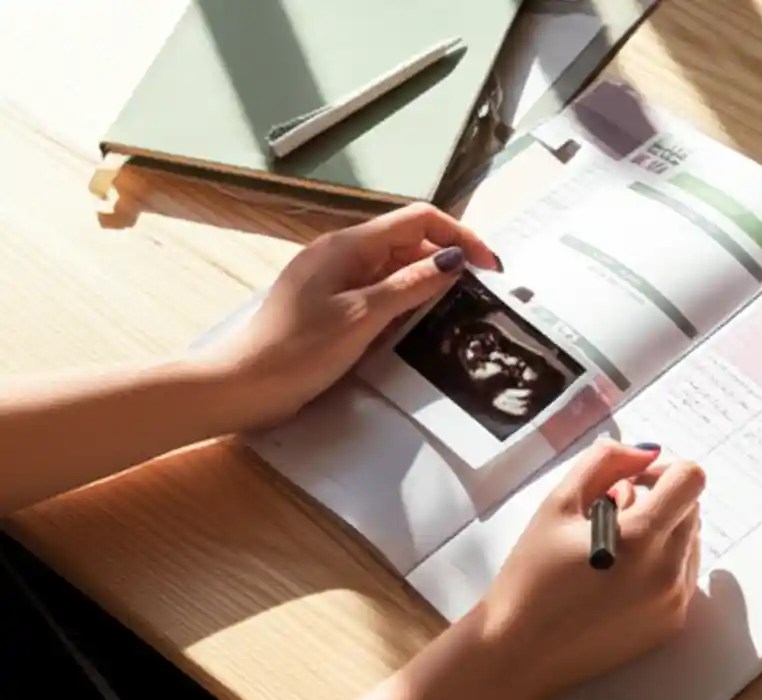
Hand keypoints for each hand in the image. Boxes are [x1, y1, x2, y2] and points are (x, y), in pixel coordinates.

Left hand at [196, 203, 497, 428]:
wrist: (240, 385)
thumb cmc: (298, 350)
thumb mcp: (362, 316)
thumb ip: (410, 285)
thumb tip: (453, 261)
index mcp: (349, 245)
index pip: (418, 220)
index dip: (459, 237)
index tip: (488, 267)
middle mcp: (343, 253)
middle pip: (409, 242)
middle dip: (447, 261)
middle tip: (478, 296)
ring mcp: (334, 278)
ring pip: (395, 268)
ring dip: (426, 283)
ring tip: (454, 311)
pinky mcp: (330, 304)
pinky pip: (378, 290)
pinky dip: (403, 301)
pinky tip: (414, 325)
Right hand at [477, 439, 704, 699]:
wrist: (519, 652)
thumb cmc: (531, 576)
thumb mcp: (557, 504)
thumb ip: (603, 463)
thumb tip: (644, 451)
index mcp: (640, 538)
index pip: (691, 479)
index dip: (663, 469)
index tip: (633, 480)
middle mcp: (667, 571)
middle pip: (692, 507)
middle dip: (659, 499)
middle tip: (612, 511)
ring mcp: (673, 602)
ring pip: (691, 540)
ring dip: (662, 530)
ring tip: (613, 546)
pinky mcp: (670, 624)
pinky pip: (684, 574)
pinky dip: (662, 562)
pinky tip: (620, 574)